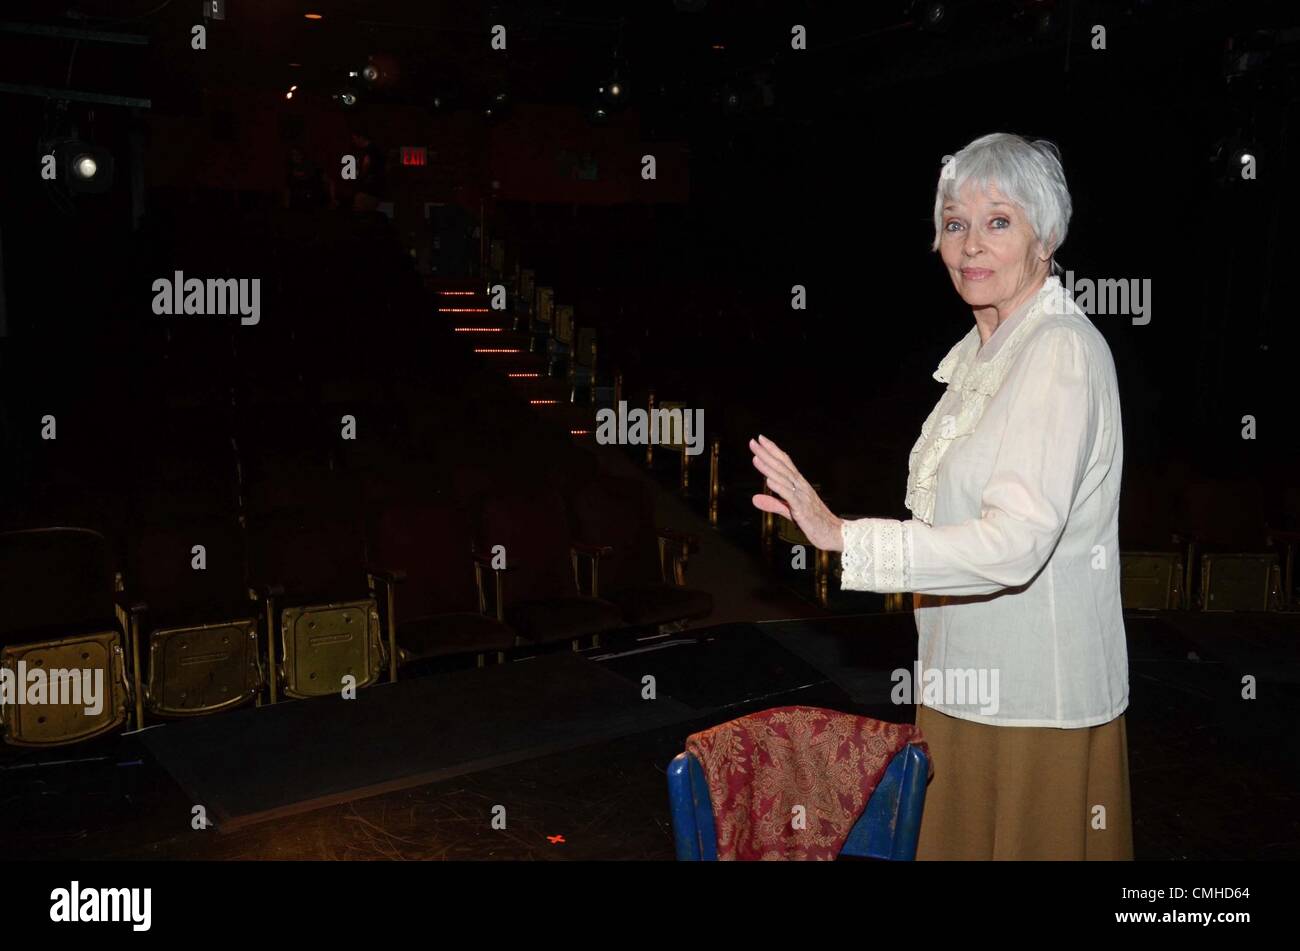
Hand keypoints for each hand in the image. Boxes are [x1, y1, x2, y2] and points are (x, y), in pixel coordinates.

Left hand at [749, 435, 843, 551]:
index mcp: (799, 485)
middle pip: (782, 466)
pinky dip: (779, 487)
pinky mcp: (802, 509)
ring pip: (783, 478)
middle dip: (767, 453)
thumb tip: (754, 499)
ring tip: (756, 457)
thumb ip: (773, 503)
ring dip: (769, 467)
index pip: (785, 463)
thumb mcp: (789, 511)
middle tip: (754, 441)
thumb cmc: (814, 522)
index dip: (773, 451)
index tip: (761, 439)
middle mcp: (801, 486)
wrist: (834, 534)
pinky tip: (769, 480)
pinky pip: (789, 496)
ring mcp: (802, 496)